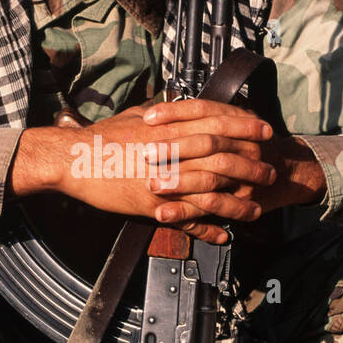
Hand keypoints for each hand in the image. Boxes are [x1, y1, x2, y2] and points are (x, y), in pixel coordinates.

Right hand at [8, 101, 280, 244]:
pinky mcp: (152, 204)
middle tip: (270, 170)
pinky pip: (187, 219)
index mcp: (169, 127)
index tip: (264, 130)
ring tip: (256, 209)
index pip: (217, 122)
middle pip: (222, 156)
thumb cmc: (101, 137)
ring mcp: (164, 179)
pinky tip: (224, 234)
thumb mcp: (135, 116)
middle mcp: (171, 151)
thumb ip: (162, 114)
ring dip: (237, 201)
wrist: (72, 158)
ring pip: (211, 191)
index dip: (244, 126)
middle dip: (251, 164)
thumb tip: (179, 107)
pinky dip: (208, 228)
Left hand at [142, 98, 326, 228]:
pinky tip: (162, 214)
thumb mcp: (233, 122)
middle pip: (204, 142)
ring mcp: (243, 174)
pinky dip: (184, 212)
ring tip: (151, 185)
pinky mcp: (240, 201)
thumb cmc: (253, 144)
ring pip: (208, 176)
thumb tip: (156, 111)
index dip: (175, 113)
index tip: (148, 117)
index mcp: (237, 122)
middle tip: (144, 153)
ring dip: (177, 182)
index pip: (203, 111)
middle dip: (173, 148)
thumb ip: (202, 118)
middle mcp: (242, 145)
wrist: (291, 171)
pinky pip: (210, 208)